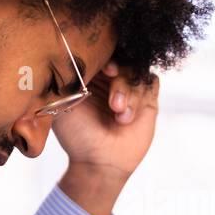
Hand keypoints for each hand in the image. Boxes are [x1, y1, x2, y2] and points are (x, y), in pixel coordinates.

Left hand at [51, 62, 159, 181]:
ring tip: (118, 112)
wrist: (98, 163)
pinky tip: (126, 117)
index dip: (104, 53)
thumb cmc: (77, 135)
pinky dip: (138, 98)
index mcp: (90, 74)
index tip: (103, 67)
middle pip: (122, 56)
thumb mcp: (64, 102)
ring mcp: (130, 88)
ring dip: (127, 90)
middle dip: (118, 72)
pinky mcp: (147, 100)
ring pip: (136, 70)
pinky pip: (150, 84)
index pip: (101, 51)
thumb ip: (66, 78)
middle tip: (112, 77)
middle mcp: (110, 78)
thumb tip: (68, 53)